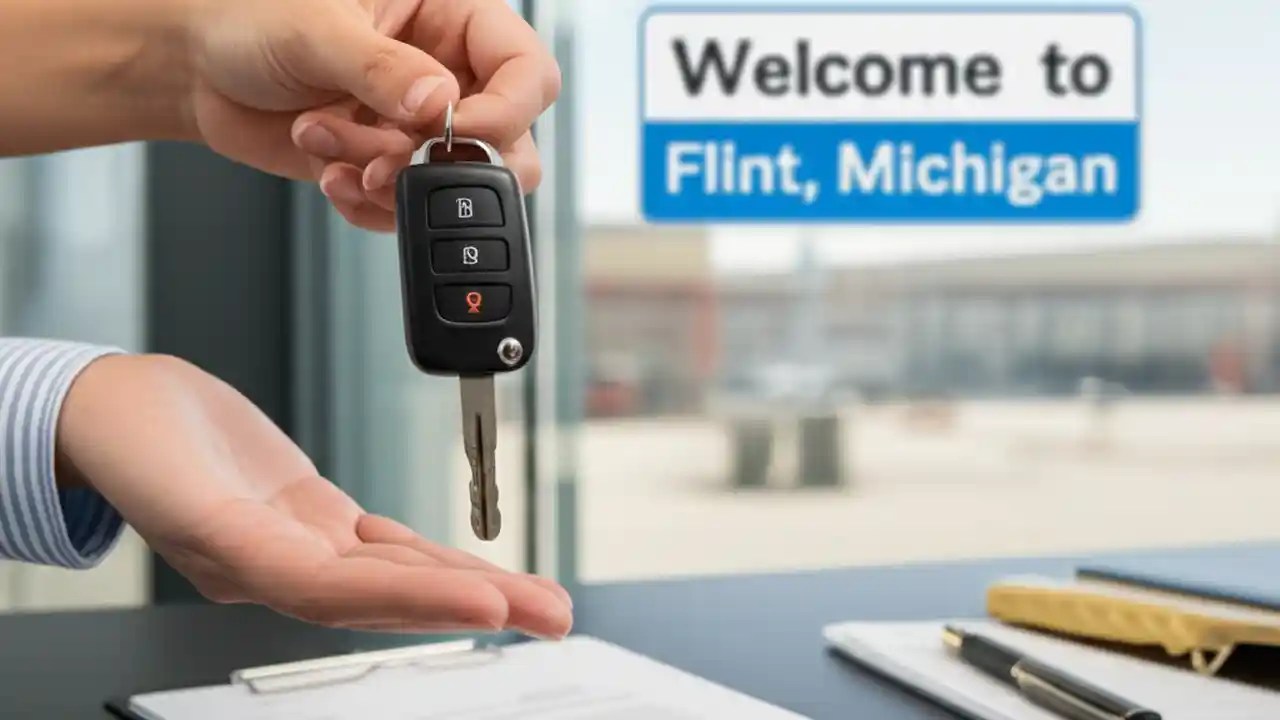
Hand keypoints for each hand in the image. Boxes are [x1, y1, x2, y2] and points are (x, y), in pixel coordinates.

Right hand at [56, 354, 572, 636]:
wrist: (118, 408)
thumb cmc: (130, 436)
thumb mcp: (172, 479)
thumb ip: (225, 526)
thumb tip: (282, 566)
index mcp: (248, 563)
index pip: (344, 593)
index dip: (418, 597)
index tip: (490, 601)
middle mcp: (285, 566)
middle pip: (391, 593)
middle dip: (474, 602)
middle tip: (552, 614)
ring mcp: (305, 545)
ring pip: (401, 572)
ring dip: (474, 585)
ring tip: (543, 602)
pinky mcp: (316, 518)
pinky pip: (388, 545)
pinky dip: (437, 556)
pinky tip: (485, 571)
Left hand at [186, 0, 559, 230]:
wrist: (197, 67)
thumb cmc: (250, 15)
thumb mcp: (317, 27)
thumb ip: (381, 67)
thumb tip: (439, 105)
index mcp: (451, 14)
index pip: (525, 69)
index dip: (506, 109)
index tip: (455, 129)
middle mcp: (446, 71)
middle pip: (511, 139)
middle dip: (450, 161)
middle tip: (395, 157)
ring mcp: (419, 125)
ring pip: (456, 182)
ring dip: (395, 181)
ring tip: (337, 151)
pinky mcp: (389, 165)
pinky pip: (408, 206)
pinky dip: (369, 203)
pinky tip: (329, 170)